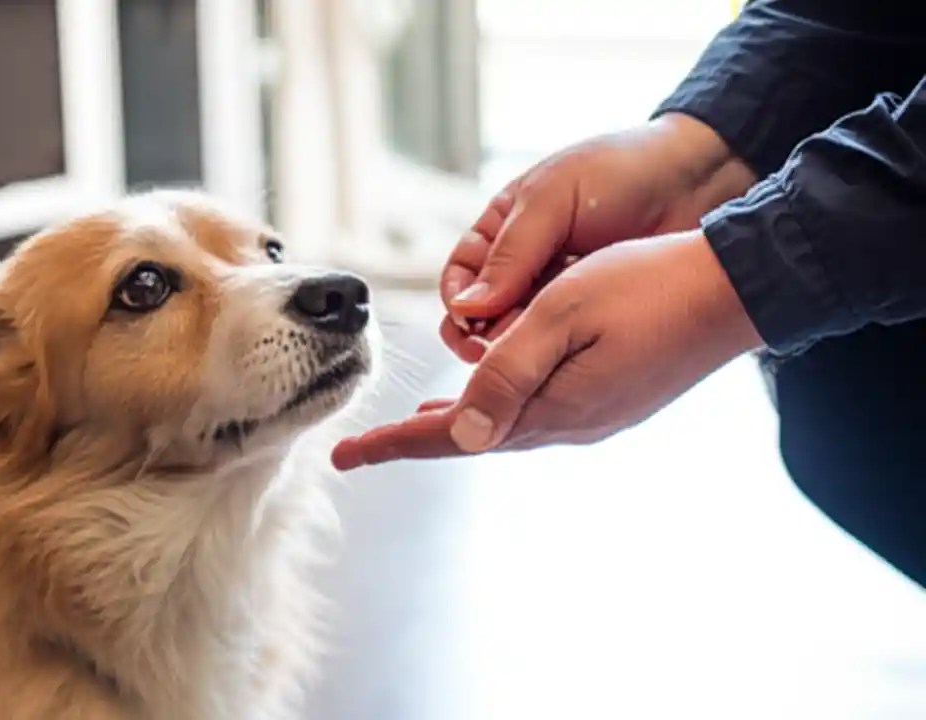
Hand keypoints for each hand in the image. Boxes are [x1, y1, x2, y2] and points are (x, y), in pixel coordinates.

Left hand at [334, 231, 763, 469]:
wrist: (736, 288)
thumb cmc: (646, 286)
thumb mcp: (562, 315)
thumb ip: (507, 372)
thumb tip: (461, 433)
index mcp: (551, 407)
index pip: (453, 436)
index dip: (394, 445)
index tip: (344, 457)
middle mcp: (571, 423)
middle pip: (476, 436)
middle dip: (418, 438)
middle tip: (368, 445)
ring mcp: (595, 414)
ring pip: (507, 424)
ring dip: (460, 422)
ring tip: (419, 420)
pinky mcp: (613, 398)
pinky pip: (537, 410)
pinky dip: (499, 404)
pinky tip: (492, 393)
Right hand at [440, 113, 756, 363]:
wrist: (694, 178)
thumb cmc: (618, 171)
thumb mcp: (552, 200)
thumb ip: (511, 253)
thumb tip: (467, 307)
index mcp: (500, 230)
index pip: (459, 279)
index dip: (459, 304)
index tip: (471, 322)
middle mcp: (521, 267)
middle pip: (482, 317)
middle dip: (483, 336)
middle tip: (495, 353)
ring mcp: (555, 294)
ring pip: (518, 336)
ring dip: (517, 348)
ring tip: (531, 353)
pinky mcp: (589, 315)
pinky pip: (558, 342)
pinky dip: (552, 353)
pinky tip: (558, 357)